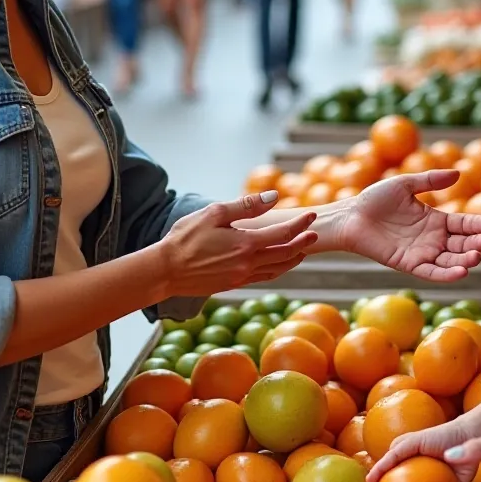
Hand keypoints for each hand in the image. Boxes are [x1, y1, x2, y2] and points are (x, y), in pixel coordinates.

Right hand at [159, 192, 317, 297]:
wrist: (166, 270)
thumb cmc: (185, 238)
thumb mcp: (214, 213)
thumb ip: (246, 205)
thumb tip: (274, 197)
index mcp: (246, 243)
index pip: (284, 233)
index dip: (301, 223)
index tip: (312, 215)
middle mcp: (248, 263)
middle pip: (286, 254)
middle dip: (303, 242)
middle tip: (314, 233)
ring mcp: (241, 276)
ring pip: (277, 269)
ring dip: (293, 259)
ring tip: (302, 250)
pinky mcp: (234, 284)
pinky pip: (263, 277)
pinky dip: (277, 270)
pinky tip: (277, 264)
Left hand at [334, 170, 480, 281]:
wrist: (351, 216)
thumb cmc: (375, 199)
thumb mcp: (405, 185)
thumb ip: (430, 180)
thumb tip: (458, 173)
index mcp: (435, 219)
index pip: (463, 224)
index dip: (476, 225)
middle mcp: (432, 238)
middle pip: (460, 244)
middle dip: (474, 244)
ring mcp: (421, 253)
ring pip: (449, 260)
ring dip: (464, 260)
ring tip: (476, 256)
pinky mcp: (408, 264)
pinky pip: (431, 272)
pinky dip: (446, 274)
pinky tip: (461, 272)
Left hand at [367, 416, 478, 481]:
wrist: (474, 440)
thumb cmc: (464, 461)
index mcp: (415, 461)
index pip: (394, 476)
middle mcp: (407, 451)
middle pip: (384, 470)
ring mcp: (406, 445)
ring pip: (383, 464)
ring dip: (372, 480)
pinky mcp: (409, 442)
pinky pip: (391, 457)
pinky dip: (379, 470)